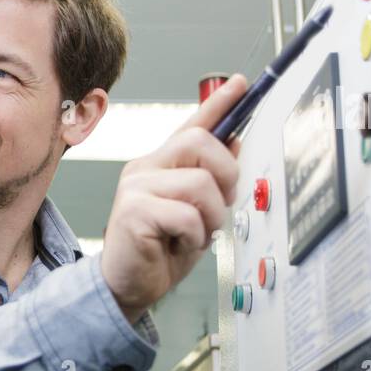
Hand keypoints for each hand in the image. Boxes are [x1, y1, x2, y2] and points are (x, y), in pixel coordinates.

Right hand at [100, 74, 246, 322]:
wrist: (128, 285)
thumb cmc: (158, 250)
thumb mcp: (196, 213)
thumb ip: (211, 180)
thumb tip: (235, 145)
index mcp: (160, 164)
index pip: (192, 124)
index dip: (219, 102)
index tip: (242, 85)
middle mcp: (145, 169)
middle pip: (200, 143)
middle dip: (225, 175)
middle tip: (220, 204)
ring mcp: (136, 188)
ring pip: (199, 183)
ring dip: (211, 217)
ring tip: (198, 234)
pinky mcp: (133, 211)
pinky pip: (186, 215)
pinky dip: (194, 236)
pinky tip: (180, 244)